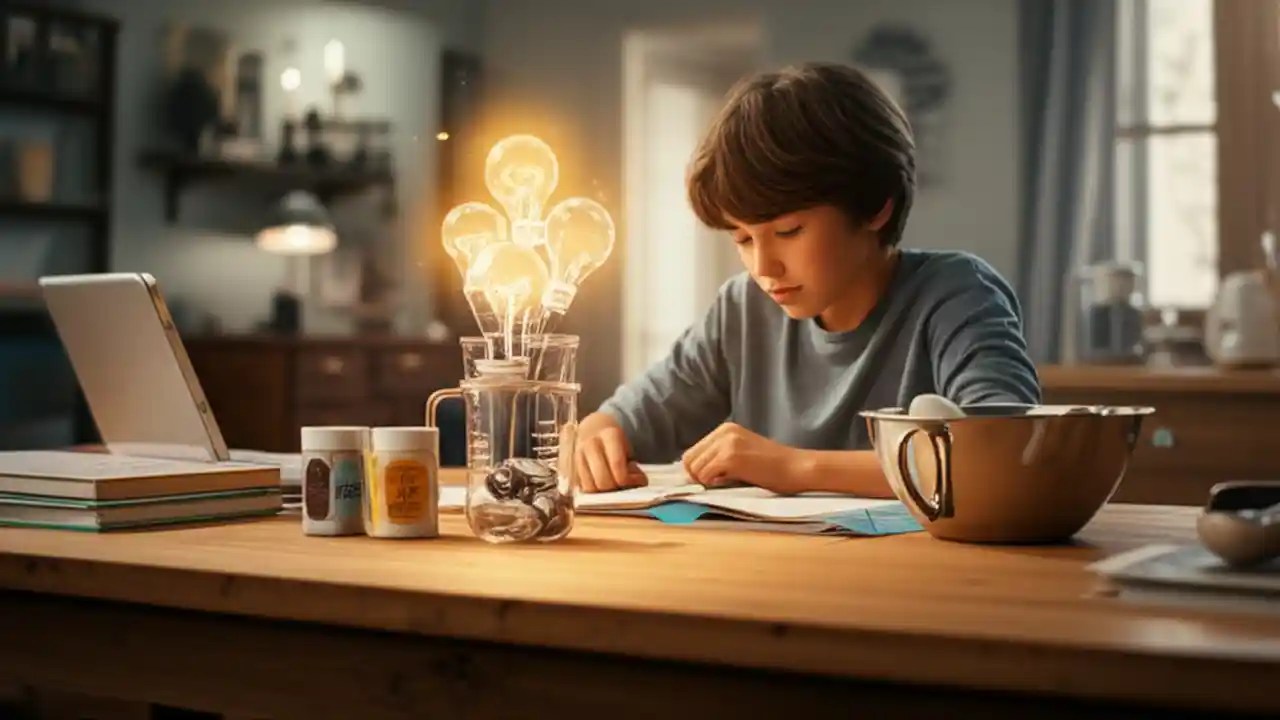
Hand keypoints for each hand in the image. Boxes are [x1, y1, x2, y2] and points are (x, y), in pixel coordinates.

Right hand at [575, 412, 647, 492]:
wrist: (593, 428)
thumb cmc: (614, 441)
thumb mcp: (627, 447)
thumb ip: (631, 465)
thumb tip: (636, 482)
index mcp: (609, 435)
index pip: (617, 464)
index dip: (629, 480)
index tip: (639, 482)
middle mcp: (590, 444)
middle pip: (602, 480)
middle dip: (616, 489)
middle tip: (625, 486)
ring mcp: (577, 455)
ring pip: (590, 487)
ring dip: (604, 493)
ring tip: (613, 485)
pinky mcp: (570, 466)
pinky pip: (582, 487)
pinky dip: (594, 491)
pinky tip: (602, 485)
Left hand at [681, 422, 805, 493]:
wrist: (796, 468)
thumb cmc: (772, 467)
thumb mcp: (742, 454)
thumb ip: (719, 457)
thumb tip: (693, 473)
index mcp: (725, 429)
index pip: (692, 452)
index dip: (696, 470)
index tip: (709, 481)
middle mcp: (723, 432)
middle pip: (689, 459)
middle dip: (697, 476)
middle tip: (716, 485)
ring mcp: (726, 443)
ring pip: (695, 468)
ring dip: (706, 481)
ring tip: (727, 483)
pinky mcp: (730, 457)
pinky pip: (705, 475)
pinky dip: (713, 484)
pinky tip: (731, 482)